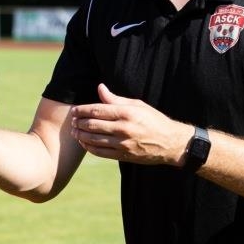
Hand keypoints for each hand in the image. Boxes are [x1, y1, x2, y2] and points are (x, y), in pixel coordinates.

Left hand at [70, 84, 188, 164]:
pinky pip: (100, 152)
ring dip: (81, 135)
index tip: (74, 110)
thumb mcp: (138, 105)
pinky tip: (85, 143)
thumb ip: (116, 98)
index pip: (97, 110)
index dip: (82, 110)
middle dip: (78, 123)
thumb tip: (100, 88)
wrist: (170, 143)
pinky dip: (89, 147)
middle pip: (92, 125)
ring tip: (75, 132)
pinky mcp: (123, 155)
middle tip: (72, 121)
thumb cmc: (154, 120)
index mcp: (127, 113)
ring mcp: (123, 144)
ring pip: (94, 140)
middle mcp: (124, 128)